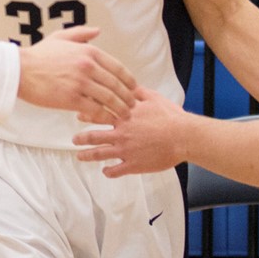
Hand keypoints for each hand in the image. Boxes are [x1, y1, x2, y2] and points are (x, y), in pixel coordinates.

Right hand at [17, 27, 137, 123]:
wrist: (19, 70)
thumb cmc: (39, 55)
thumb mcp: (60, 37)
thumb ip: (81, 33)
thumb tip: (98, 31)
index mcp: (89, 51)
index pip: (118, 68)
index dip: (129, 80)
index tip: (133, 88)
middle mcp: (88, 66)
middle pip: (117, 85)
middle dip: (128, 97)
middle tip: (133, 105)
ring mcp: (81, 83)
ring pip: (109, 99)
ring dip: (120, 109)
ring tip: (125, 115)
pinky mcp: (71, 99)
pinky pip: (95, 110)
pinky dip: (105, 116)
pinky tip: (108, 120)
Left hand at [73, 86, 189, 176]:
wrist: (183, 136)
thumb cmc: (171, 116)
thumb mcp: (153, 97)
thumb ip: (137, 92)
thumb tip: (127, 85)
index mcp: (124, 116)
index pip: (99, 114)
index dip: (86, 115)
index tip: (78, 116)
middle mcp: (121, 133)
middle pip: (94, 136)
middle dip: (81, 138)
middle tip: (75, 140)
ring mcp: (125, 150)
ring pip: (100, 154)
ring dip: (87, 155)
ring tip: (80, 156)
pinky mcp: (133, 165)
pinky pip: (115, 170)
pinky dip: (108, 172)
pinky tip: (105, 171)